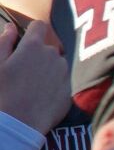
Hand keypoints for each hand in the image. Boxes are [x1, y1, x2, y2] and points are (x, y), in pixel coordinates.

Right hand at [0, 17, 73, 135]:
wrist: (19, 123)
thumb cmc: (2, 92)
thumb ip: (4, 42)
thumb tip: (10, 27)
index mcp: (33, 46)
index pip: (39, 26)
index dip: (32, 31)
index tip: (25, 40)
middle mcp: (53, 56)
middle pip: (48, 48)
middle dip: (38, 54)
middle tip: (23, 70)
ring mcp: (64, 73)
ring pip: (57, 64)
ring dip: (48, 69)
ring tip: (32, 85)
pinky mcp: (70, 89)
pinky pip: (62, 81)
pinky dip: (54, 85)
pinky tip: (41, 96)